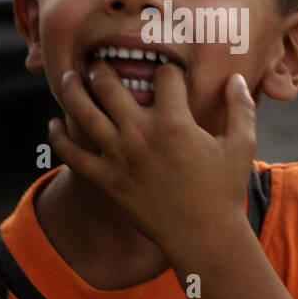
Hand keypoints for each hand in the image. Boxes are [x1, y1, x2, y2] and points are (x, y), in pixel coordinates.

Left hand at [46, 58, 258, 259]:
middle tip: (100, 62)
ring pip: (83, 112)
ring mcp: (120, 157)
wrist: (204, 237)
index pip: (163, 74)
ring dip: (73, 89)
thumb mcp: (242, 145)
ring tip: (71, 77)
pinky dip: (58, 137)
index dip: (166, 68)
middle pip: (109, 83)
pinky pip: (72, 154)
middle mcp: (142, 134)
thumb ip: (241, 107)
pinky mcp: (106, 180)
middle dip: (103, 66)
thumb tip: (237, 78)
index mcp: (175, 122)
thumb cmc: (224, 190)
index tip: (166, 72)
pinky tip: (55, 125)